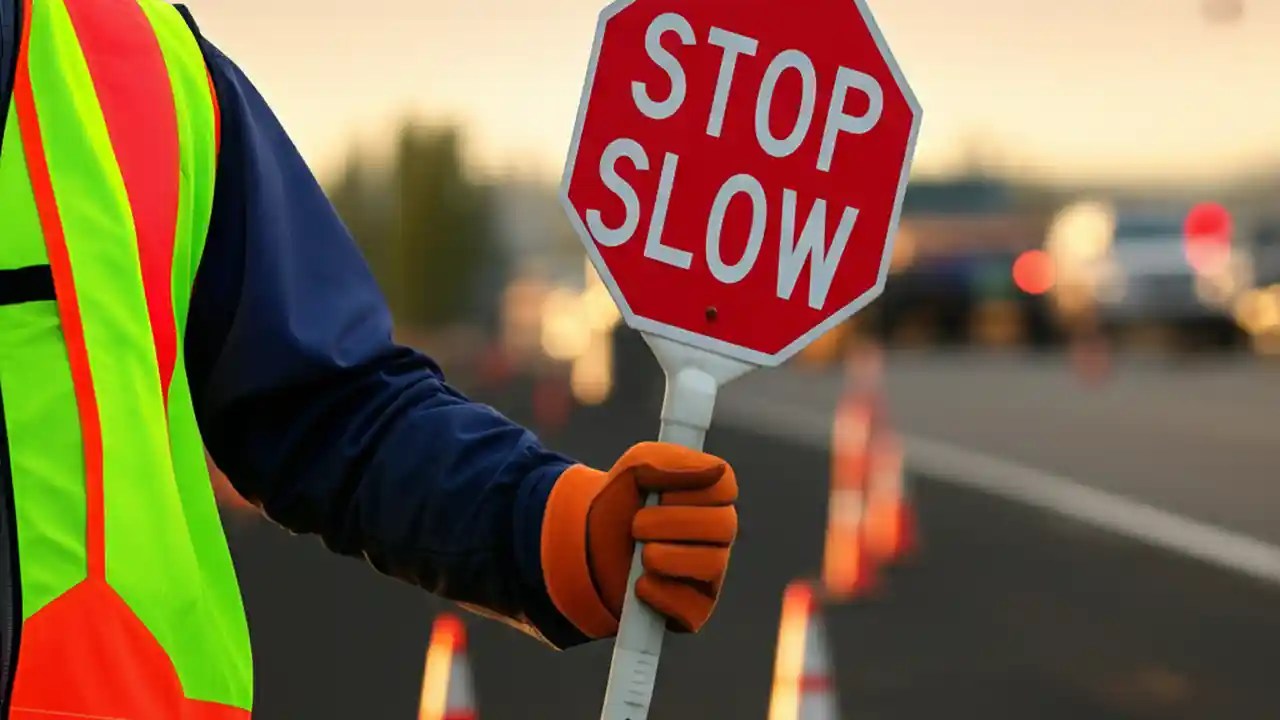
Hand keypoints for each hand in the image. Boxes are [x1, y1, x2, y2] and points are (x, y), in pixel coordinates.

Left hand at [541, 442, 736, 638]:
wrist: (586, 545)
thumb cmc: (621, 499)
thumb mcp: (635, 467)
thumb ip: (670, 462)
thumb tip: (718, 470)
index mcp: (711, 495)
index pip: (725, 487)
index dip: (691, 488)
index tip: (659, 490)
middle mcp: (718, 534)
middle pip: (723, 525)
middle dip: (673, 523)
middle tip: (637, 524)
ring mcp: (710, 572)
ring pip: (711, 564)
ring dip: (667, 556)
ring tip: (640, 554)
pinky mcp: (695, 608)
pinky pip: (693, 607)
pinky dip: (661, 593)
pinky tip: (640, 584)